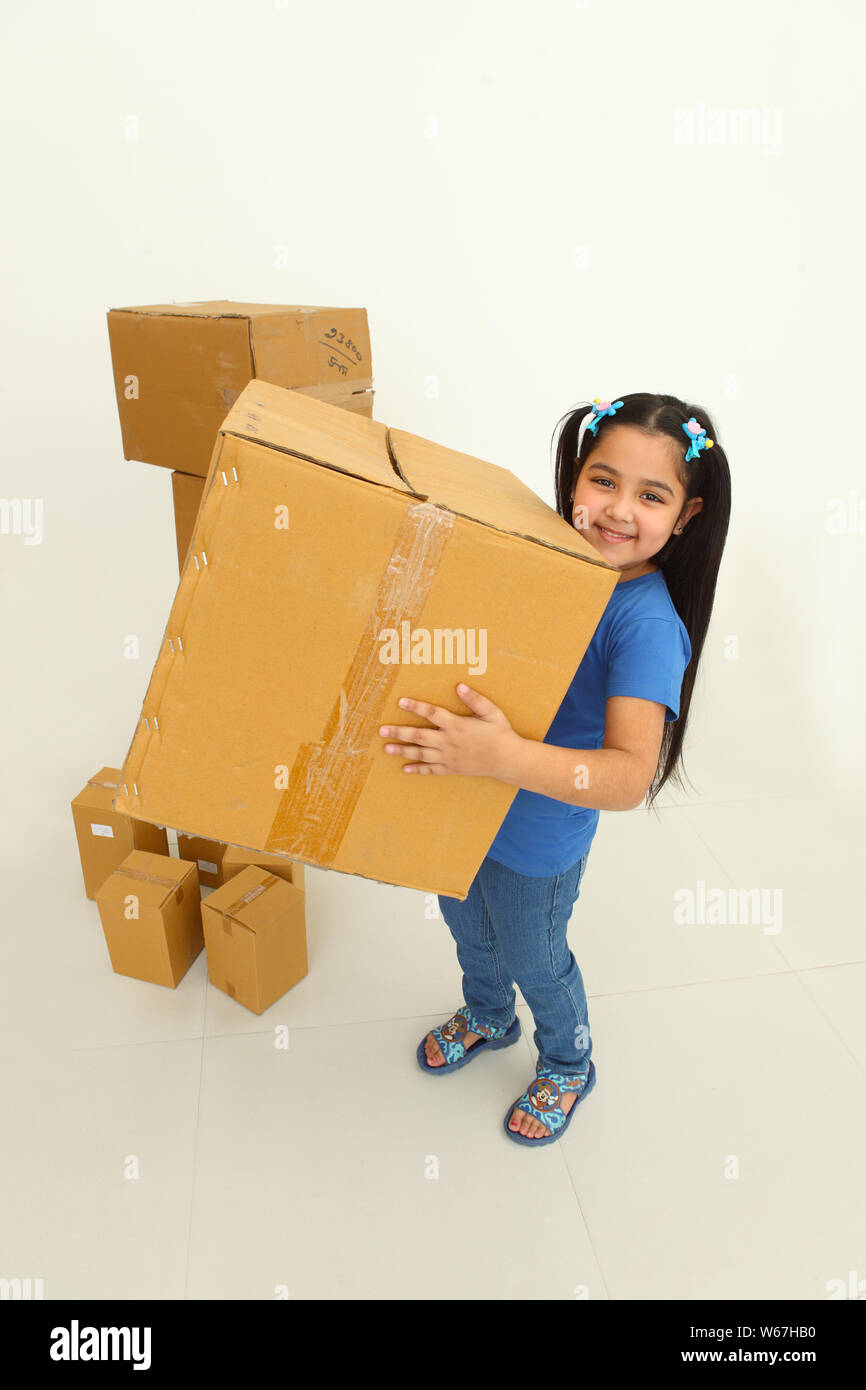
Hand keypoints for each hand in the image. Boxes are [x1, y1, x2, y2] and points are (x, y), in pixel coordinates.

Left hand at [378, 682, 519, 778]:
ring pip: (420, 753)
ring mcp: (448, 757)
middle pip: (419, 736)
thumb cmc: (501, 733)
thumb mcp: (492, 712)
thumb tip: (459, 686)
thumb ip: (475, 699)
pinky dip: (417, 769)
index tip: (401, 701)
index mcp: (457, 726)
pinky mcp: (451, 769)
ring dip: (402, 750)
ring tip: (386, 748)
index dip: (416, 707)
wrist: (508, 760)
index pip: (432, 714)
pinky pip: (431, 770)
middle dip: (399, 732)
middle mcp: (449, 742)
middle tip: (381, 730)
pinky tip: (405, 769)